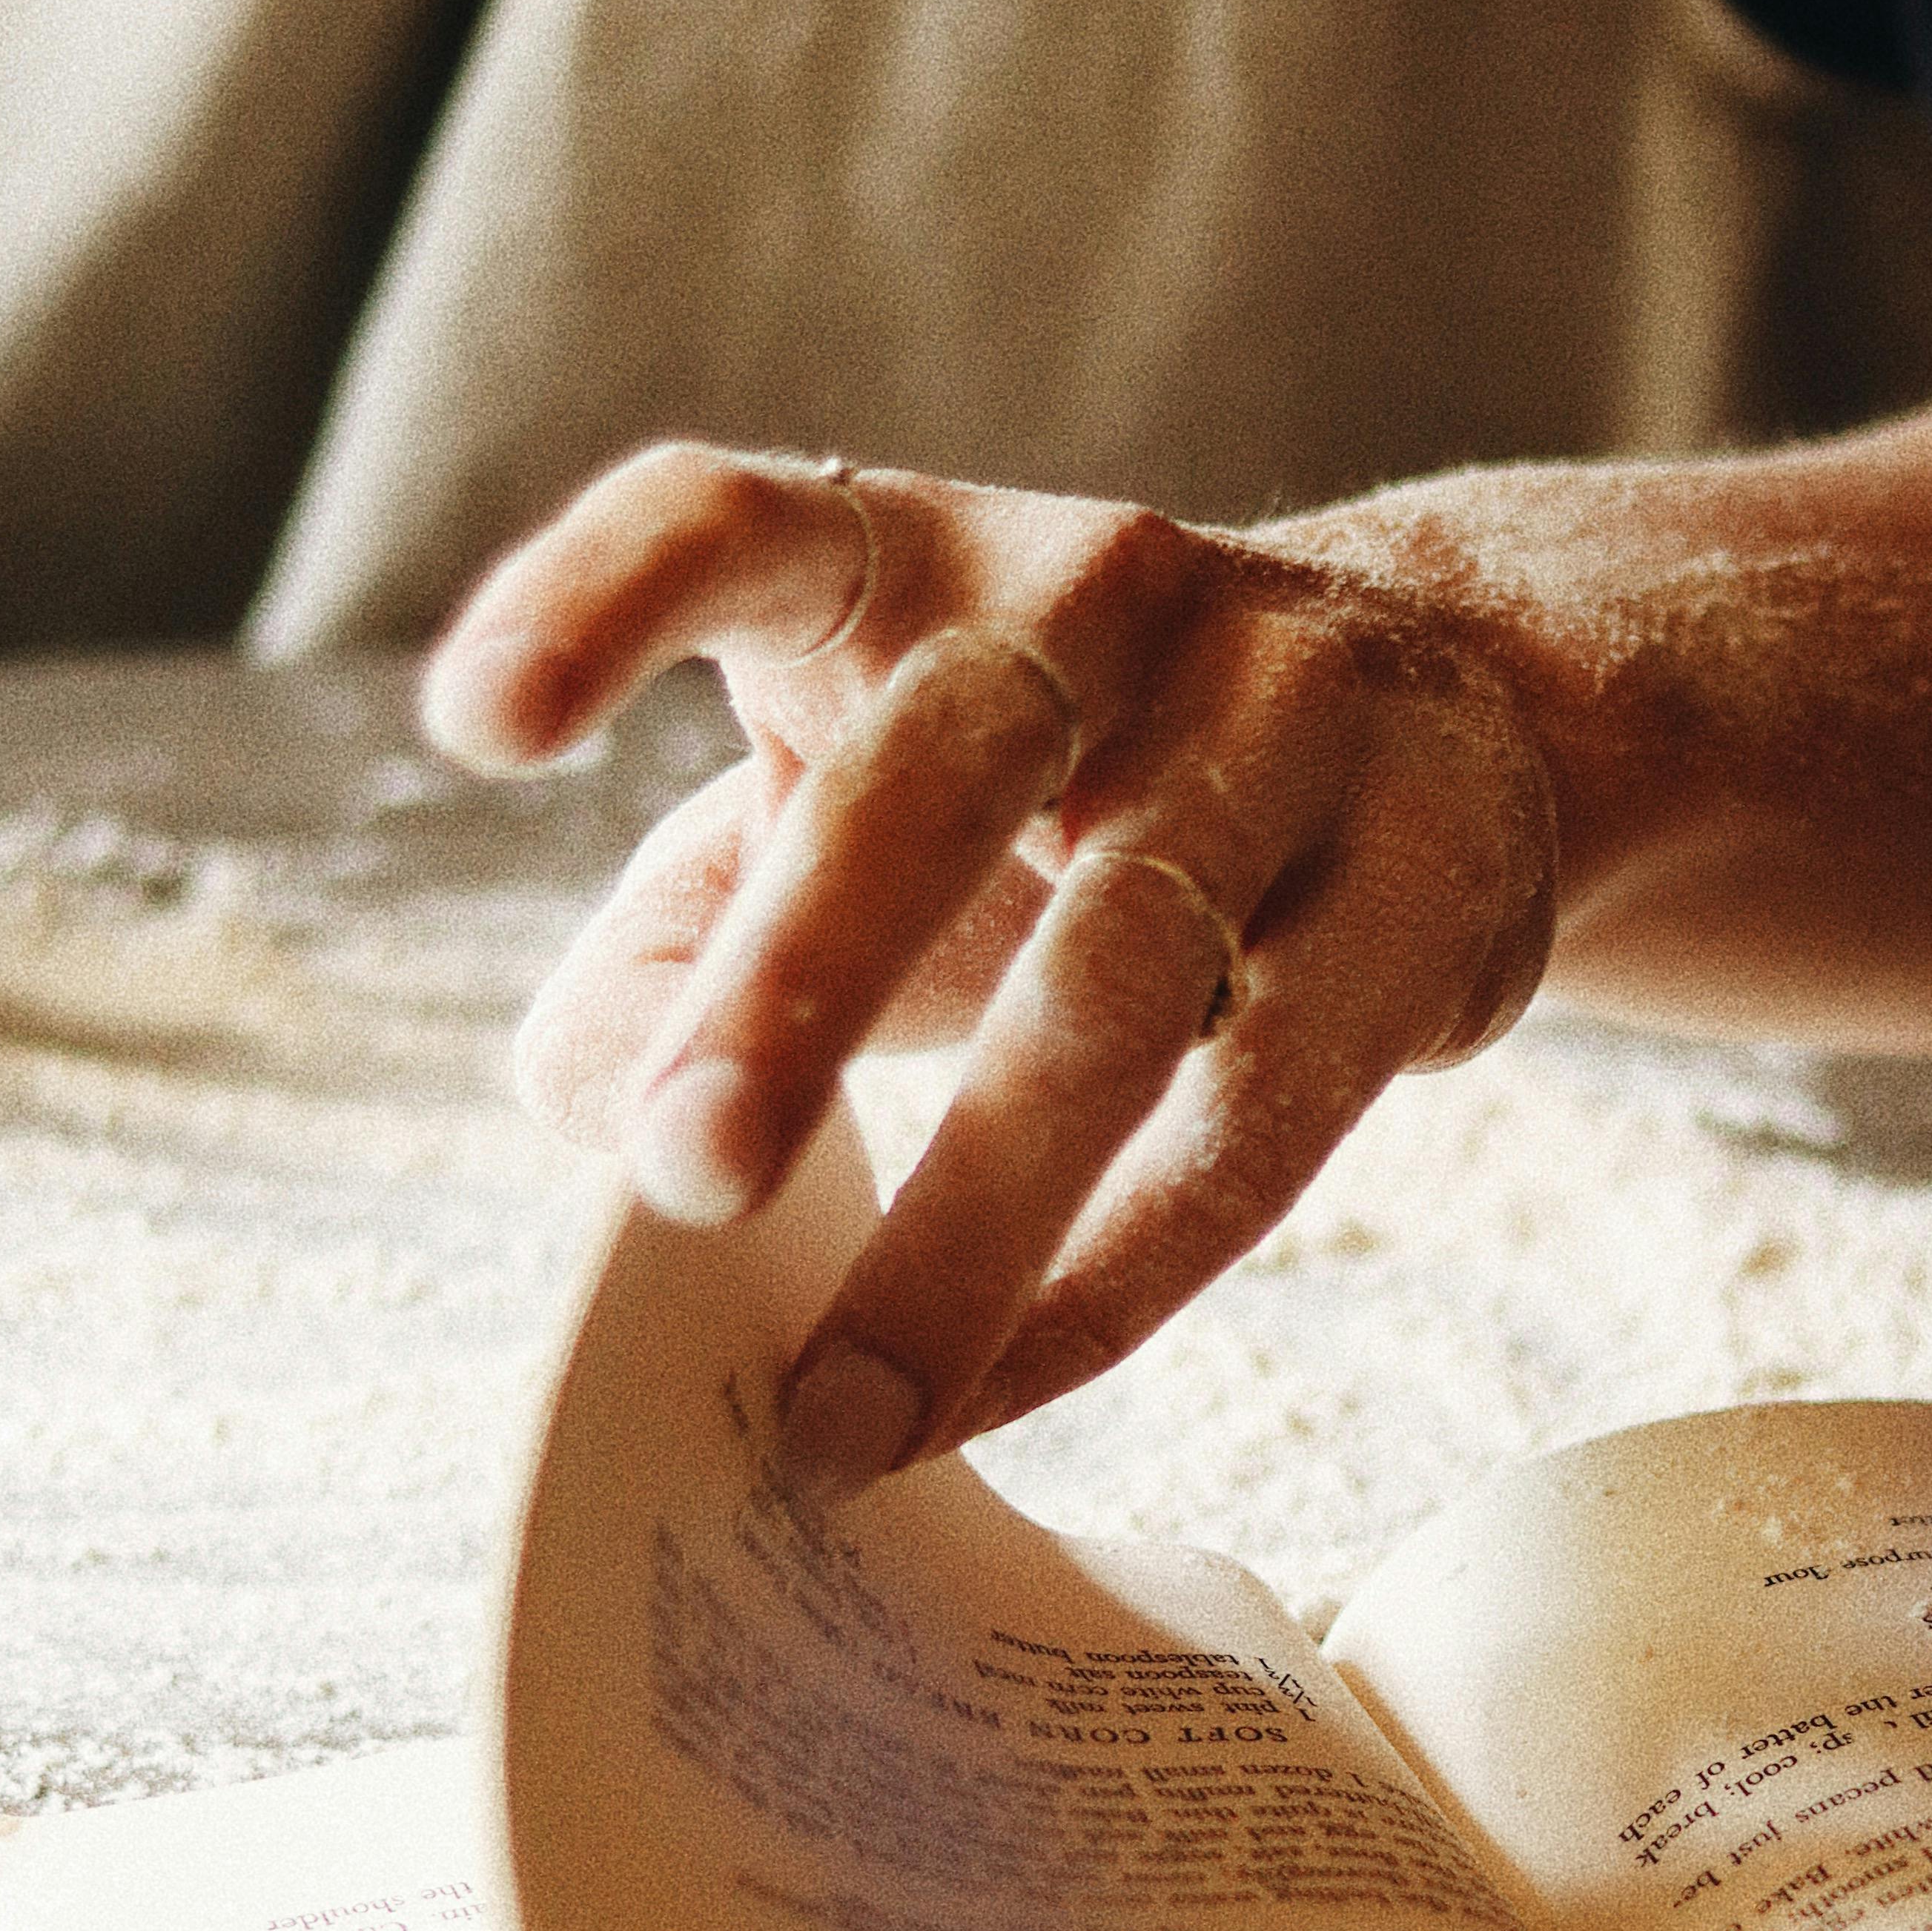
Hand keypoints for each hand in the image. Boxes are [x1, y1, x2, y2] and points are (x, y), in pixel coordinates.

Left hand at [422, 445, 1560, 1486]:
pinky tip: (995, 1392)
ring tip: (835, 1410)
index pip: (735, 520)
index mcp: (907, 555)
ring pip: (1116, 981)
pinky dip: (1114, 1281)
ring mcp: (1287, 720)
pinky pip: (1264, 1117)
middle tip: (681, 1176)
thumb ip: (682, 935)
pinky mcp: (1427, 879)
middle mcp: (1098, 594)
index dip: (602, 601)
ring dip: (968, 1214)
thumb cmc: (1062, 792)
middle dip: (798, 980)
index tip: (479, 725)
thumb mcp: (850, 806)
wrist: (1452, 716)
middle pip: (935, 773)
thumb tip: (591, 1112)